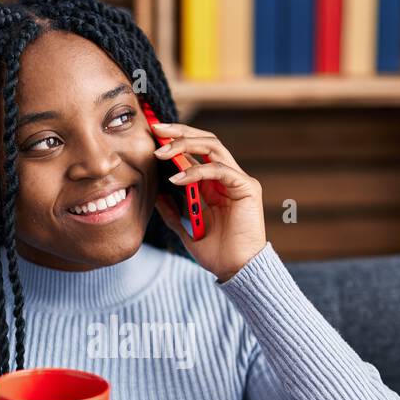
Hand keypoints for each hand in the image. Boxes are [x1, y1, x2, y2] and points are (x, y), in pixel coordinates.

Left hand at [149, 120, 267, 282]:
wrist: (236, 271)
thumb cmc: (217, 254)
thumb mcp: (186, 230)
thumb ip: (173, 213)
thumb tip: (156, 197)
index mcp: (215, 185)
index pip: (197, 151)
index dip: (176, 139)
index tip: (152, 133)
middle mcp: (228, 178)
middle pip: (206, 141)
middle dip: (180, 132)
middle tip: (155, 129)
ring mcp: (239, 180)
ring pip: (213, 147)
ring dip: (185, 145)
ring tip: (161, 153)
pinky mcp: (247, 187)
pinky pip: (219, 169)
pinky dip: (196, 171)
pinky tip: (176, 180)